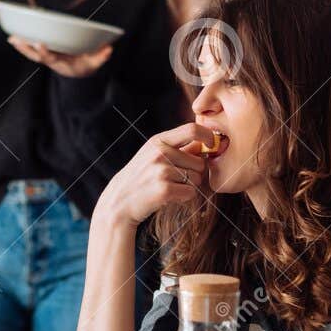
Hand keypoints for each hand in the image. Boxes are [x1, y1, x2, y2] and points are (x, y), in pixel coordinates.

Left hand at [7, 36, 112, 77]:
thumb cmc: (86, 66)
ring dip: (21, 46)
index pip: (51, 58)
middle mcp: (52, 60)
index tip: (40, 44)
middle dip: (26, 48)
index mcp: (62, 63)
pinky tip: (14, 37)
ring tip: (11, 38)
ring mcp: (47, 57)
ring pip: (31, 53)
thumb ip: (101, 57)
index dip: (45, 52)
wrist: (79, 73)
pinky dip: (23, 44)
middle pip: (36, 55)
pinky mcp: (44, 53)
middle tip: (15, 40)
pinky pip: (31, 49)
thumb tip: (108, 49)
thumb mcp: (95, 64)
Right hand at [94, 122, 215, 225]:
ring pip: (196, 178)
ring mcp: (161, 171)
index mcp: (158, 141)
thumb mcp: (154, 155)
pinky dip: (184, 197)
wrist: (119, 201)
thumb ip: (179, 147)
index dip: (208, 136)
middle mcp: (160, 153)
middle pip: (199, 162)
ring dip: (189, 186)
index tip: (211, 145)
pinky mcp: (164, 189)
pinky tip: (170, 197)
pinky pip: (191, 192)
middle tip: (178, 179)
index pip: (192, 129)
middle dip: (195, 173)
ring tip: (170, 187)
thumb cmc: (141, 177)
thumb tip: (207, 142)